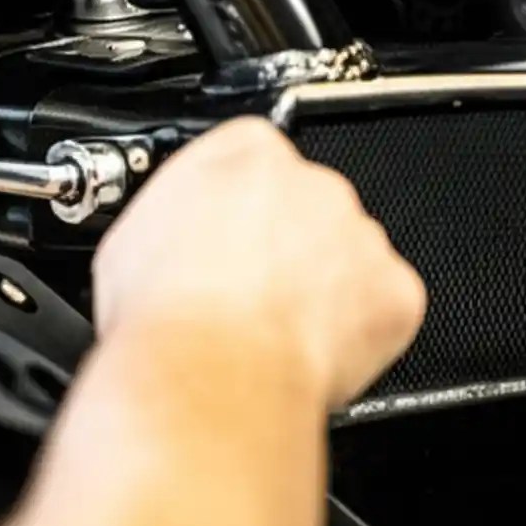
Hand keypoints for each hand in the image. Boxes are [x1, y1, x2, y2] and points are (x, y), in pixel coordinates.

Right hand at [93, 116, 426, 405]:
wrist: (208, 372)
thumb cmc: (165, 311)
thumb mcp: (131, 237)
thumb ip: (172, 218)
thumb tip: (167, 240)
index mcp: (246, 153)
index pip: (251, 155)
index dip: (233, 204)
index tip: (221, 233)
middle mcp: (313, 183)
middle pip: (305, 206)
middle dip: (282, 246)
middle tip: (240, 291)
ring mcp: (360, 236)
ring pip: (346, 257)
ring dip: (319, 287)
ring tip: (267, 332)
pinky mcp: (394, 292)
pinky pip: (380, 307)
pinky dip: (355, 330)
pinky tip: (304, 350)